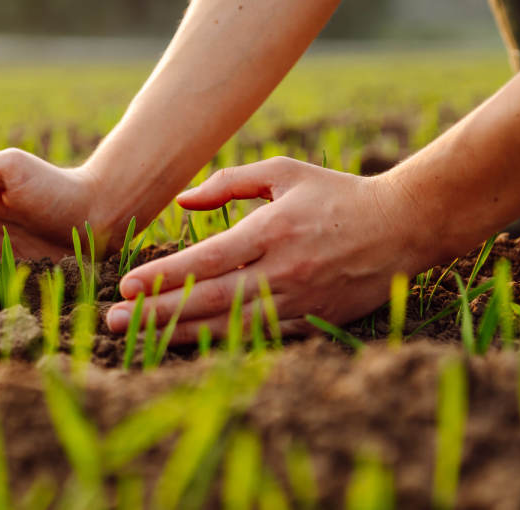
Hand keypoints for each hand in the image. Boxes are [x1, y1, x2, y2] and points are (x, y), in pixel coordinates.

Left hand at [105, 157, 433, 343]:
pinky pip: (257, 338)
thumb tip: (182, 199)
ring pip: (229, 326)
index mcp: (273, 231)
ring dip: (179, 333)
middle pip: (209, 300)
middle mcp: (283, 271)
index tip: (126, 286)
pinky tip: (185, 346)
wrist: (405, 227)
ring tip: (137, 337)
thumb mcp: (284, 172)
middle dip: (157, 312)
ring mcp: (298, 301)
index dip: (164, 276)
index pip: (207, 260)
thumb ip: (230, 183)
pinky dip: (220, 344)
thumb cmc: (337, 193)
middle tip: (114, 321)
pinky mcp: (310, 321)